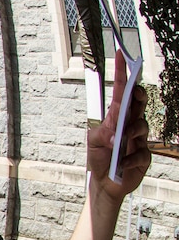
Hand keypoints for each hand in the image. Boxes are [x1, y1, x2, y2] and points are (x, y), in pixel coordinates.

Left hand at [87, 51, 150, 200]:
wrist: (104, 183)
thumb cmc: (98, 159)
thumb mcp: (94, 143)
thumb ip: (103, 133)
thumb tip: (116, 130)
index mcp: (115, 118)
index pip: (121, 92)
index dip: (123, 74)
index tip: (122, 56)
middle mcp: (128, 125)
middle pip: (138, 103)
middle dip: (137, 95)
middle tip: (134, 93)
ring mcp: (138, 139)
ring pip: (142, 125)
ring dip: (132, 131)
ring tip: (122, 139)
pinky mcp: (143, 155)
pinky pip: (141, 152)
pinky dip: (131, 157)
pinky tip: (122, 162)